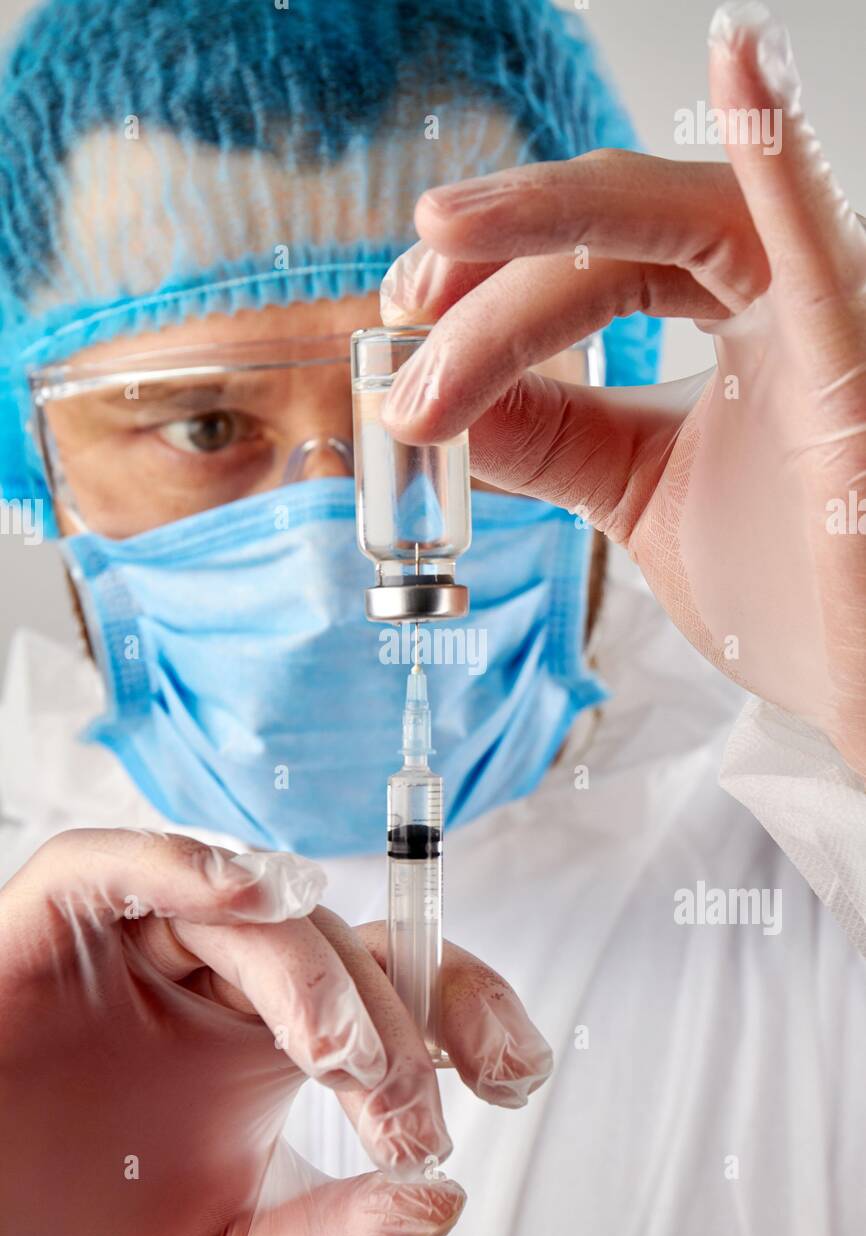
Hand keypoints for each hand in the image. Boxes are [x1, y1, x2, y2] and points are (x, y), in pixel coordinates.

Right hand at [0, 829, 551, 1235]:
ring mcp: (140, 948)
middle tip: (405, 1123)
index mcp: (275, 1043)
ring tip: (344, 1061)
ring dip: (314, 973)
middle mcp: (220, 984)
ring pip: (253, 908)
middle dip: (393, 1021)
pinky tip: (251, 896)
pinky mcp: (60, 927)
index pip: (394, 984)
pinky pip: (121, 865)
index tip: (515, 1071)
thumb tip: (440, 1202)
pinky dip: (186, 865)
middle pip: (339, 942)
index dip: (467, 1001)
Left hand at [380, 1, 865, 776]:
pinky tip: (746, 53)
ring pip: (673, 222)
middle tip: (403, 319)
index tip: (406, 327)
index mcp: (737, 323)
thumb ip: (554, 438)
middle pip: (613, 240)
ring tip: (439, 240)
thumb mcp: (640, 495)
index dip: (492, 289)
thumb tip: (439, 398)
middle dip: (492, 278)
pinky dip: (782, 144)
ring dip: (548, 218)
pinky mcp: (859, 353)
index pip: (594, 267)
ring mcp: (827, 311)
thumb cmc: (790, 592)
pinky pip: (818, 237)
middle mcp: (782, 297)